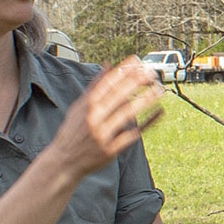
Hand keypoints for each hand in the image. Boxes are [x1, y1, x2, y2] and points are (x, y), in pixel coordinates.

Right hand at [50, 59, 162, 178]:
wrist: (63, 163)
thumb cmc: (72, 132)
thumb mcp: (78, 107)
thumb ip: (94, 86)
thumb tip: (108, 64)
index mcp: (86, 106)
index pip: (106, 84)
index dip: (122, 71)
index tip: (136, 60)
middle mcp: (94, 118)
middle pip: (118, 96)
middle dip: (136, 82)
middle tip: (151, 71)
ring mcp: (103, 134)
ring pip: (127, 113)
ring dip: (145, 100)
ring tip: (159, 89)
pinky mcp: (112, 149)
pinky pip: (133, 134)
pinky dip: (148, 122)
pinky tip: (160, 112)